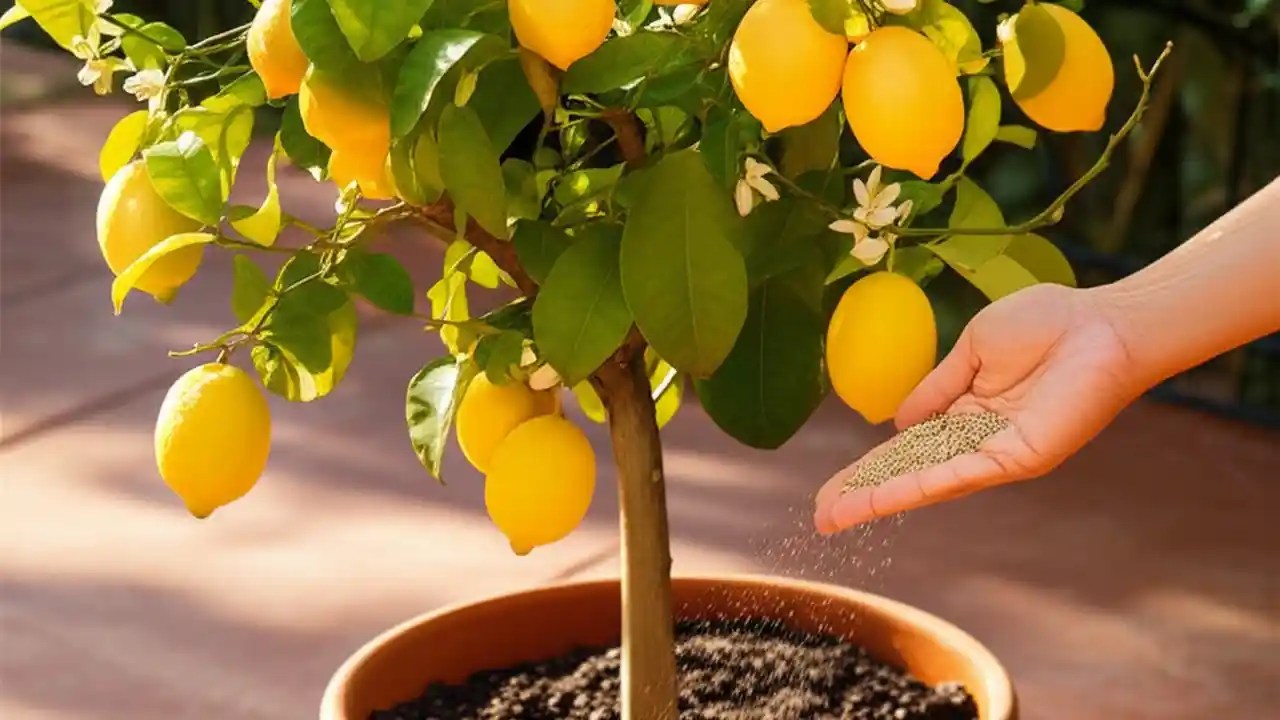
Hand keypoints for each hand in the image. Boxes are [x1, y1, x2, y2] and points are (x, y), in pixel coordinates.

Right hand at [814, 283, 1141, 533]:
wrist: (1104, 324)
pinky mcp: (1017, 458)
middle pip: (909, 474)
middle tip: (821, 518)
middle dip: (864, 495)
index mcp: (965, 412)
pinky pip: (957, 475)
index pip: (906, 448)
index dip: (868, 467)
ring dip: (879, 501)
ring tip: (836, 517)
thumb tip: (895, 424)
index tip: (831, 488)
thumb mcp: (973, 350)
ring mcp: (995, 453)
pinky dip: (917, 488)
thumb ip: (936, 388)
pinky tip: (882, 499)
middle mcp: (977, 441)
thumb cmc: (1048, 324)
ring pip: (925, 483)